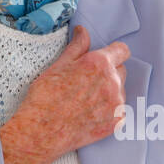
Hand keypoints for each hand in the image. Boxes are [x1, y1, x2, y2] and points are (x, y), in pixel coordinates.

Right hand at [0, 25, 128, 163]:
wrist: (42, 131)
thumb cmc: (45, 97)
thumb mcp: (59, 65)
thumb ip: (77, 47)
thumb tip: (83, 31)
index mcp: (100, 64)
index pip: (122, 50)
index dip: (114, 52)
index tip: (106, 57)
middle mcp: (113, 82)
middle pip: (121, 71)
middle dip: (109, 72)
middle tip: (87, 81)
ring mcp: (116, 104)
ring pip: (119, 91)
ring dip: (109, 92)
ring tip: (85, 100)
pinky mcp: (116, 122)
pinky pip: (118, 110)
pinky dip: (108, 110)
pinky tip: (90, 113)